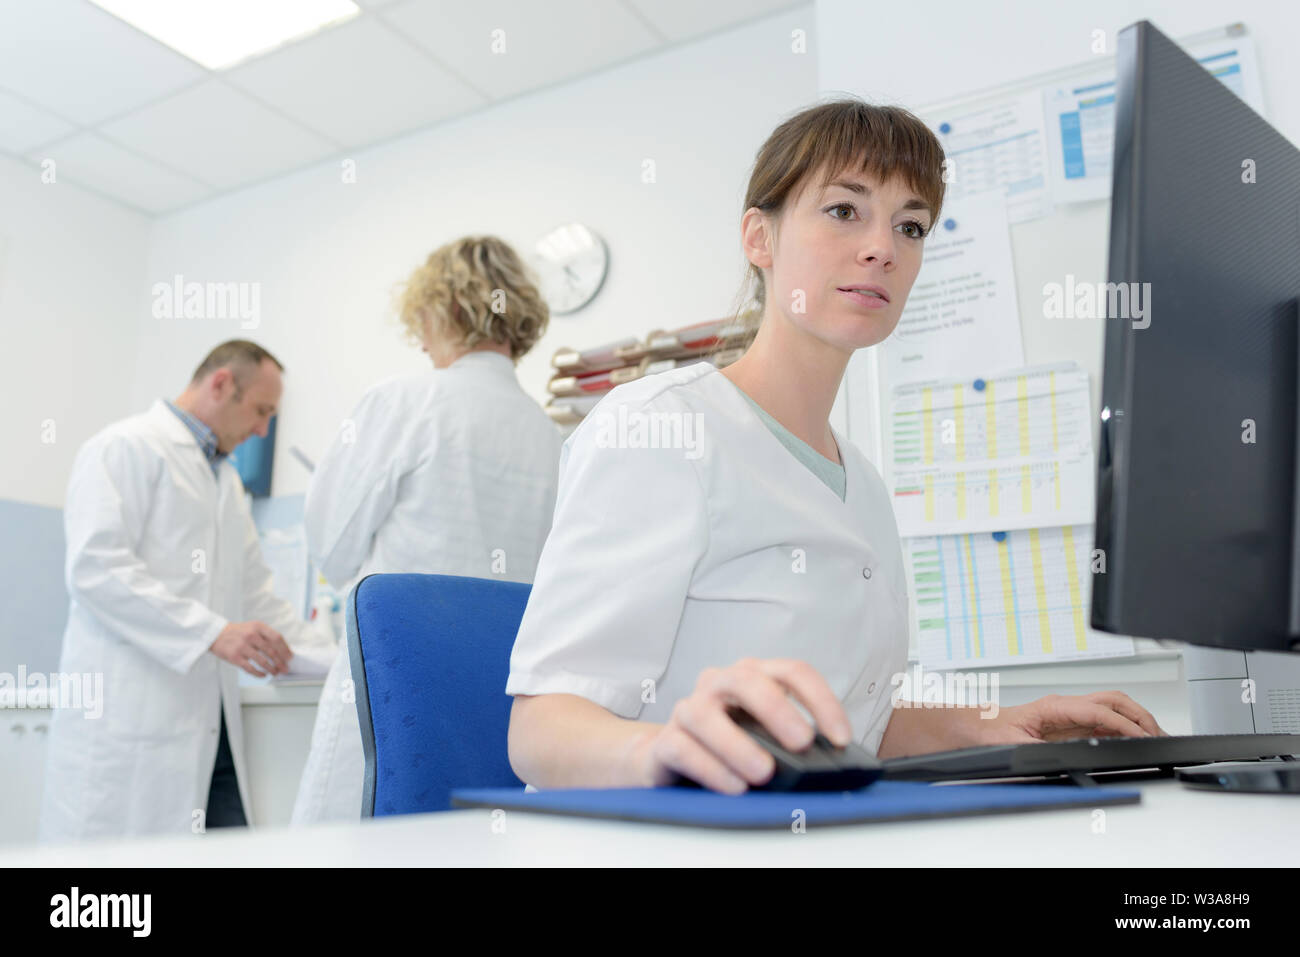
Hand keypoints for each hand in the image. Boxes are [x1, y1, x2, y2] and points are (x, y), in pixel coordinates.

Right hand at [210, 621, 292, 676]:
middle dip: (281, 662)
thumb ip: (265, 636)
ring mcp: (242, 646)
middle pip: (271, 651)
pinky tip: (263, 675)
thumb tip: (282, 650)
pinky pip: (250, 668)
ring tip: (276, 673)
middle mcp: (251, 635)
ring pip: (262, 661)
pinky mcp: (235, 657)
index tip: (290, 657)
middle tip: (285, 669)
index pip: (277, 638)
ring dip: (272, 669)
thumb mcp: (252, 627)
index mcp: (258, 626)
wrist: (215, 634)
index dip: (285, 649)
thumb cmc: (238, 632)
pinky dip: (259, 673)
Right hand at [634, 658, 851, 794]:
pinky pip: (683, 749)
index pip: (793, 672)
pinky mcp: (666, 741)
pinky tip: (734, 787)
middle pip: (748, 680)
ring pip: (706, 715)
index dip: (821, 701)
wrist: (670, 758)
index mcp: (753, 676)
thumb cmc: (729, 744)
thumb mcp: (765, 734)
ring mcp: (689, 709)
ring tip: (763, 773)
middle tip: (802, 743)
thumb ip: (791, 740)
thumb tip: (830, 766)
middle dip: (778, 710)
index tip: (841, 738)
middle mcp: (720, 684)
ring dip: (738, 744)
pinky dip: (711, 769)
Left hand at [978, 691, 1166, 743]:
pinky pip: (1104, 720)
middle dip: (1138, 715)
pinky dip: (1125, 728)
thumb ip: (1033, 748)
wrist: (976, 728)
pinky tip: (1135, 739)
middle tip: (1158, 735)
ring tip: (1156, 736)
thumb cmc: (990, 731)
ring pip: (1112, 707)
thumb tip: (1054, 753)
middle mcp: (1066, 706)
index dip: (1122, 723)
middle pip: (1112, 701)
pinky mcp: (1071, 723)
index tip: (1141, 736)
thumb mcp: (1010, 743)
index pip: (1098, 710)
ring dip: (1135, 719)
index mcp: (1054, 706)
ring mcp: (1070, 713)